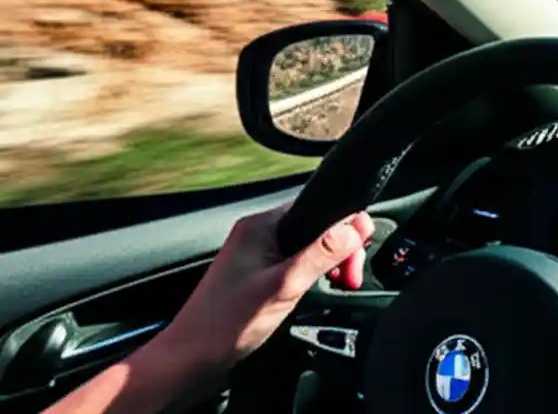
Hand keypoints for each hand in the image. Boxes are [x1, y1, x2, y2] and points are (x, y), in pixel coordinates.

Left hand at [160, 206, 374, 370]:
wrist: (189, 361)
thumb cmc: (225, 324)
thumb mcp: (283, 286)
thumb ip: (321, 253)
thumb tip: (356, 226)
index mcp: (260, 226)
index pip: (318, 206)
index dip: (345, 227)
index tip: (358, 253)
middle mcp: (258, 234)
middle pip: (317, 227)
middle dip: (342, 249)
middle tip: (349, 278)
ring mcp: (258, 255)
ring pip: (310, 246)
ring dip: (330, 263)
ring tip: (338, 284)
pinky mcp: (259, 275)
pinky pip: (298, 263)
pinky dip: (314, 275)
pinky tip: (318, 290)